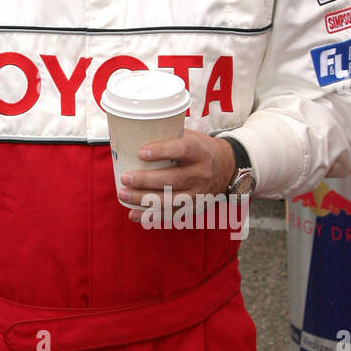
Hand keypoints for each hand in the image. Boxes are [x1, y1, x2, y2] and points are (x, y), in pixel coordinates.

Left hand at [119, 131, 235, 223]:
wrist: (226, 167)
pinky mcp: (192, 207)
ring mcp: (197, 194)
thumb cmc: (200, 149)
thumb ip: (168, 137)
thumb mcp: (190, 137)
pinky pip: (170, 214)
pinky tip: (133, 214)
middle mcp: (200, 174)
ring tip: (123, 194)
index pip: (183, 150)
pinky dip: (150, 216)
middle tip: (125, 177)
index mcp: (200, 152)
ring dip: (144, 199)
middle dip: (146, 180)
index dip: (161, 151)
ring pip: (169, 200)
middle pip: (173, 179)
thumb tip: (134, 134)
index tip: (140, 152)